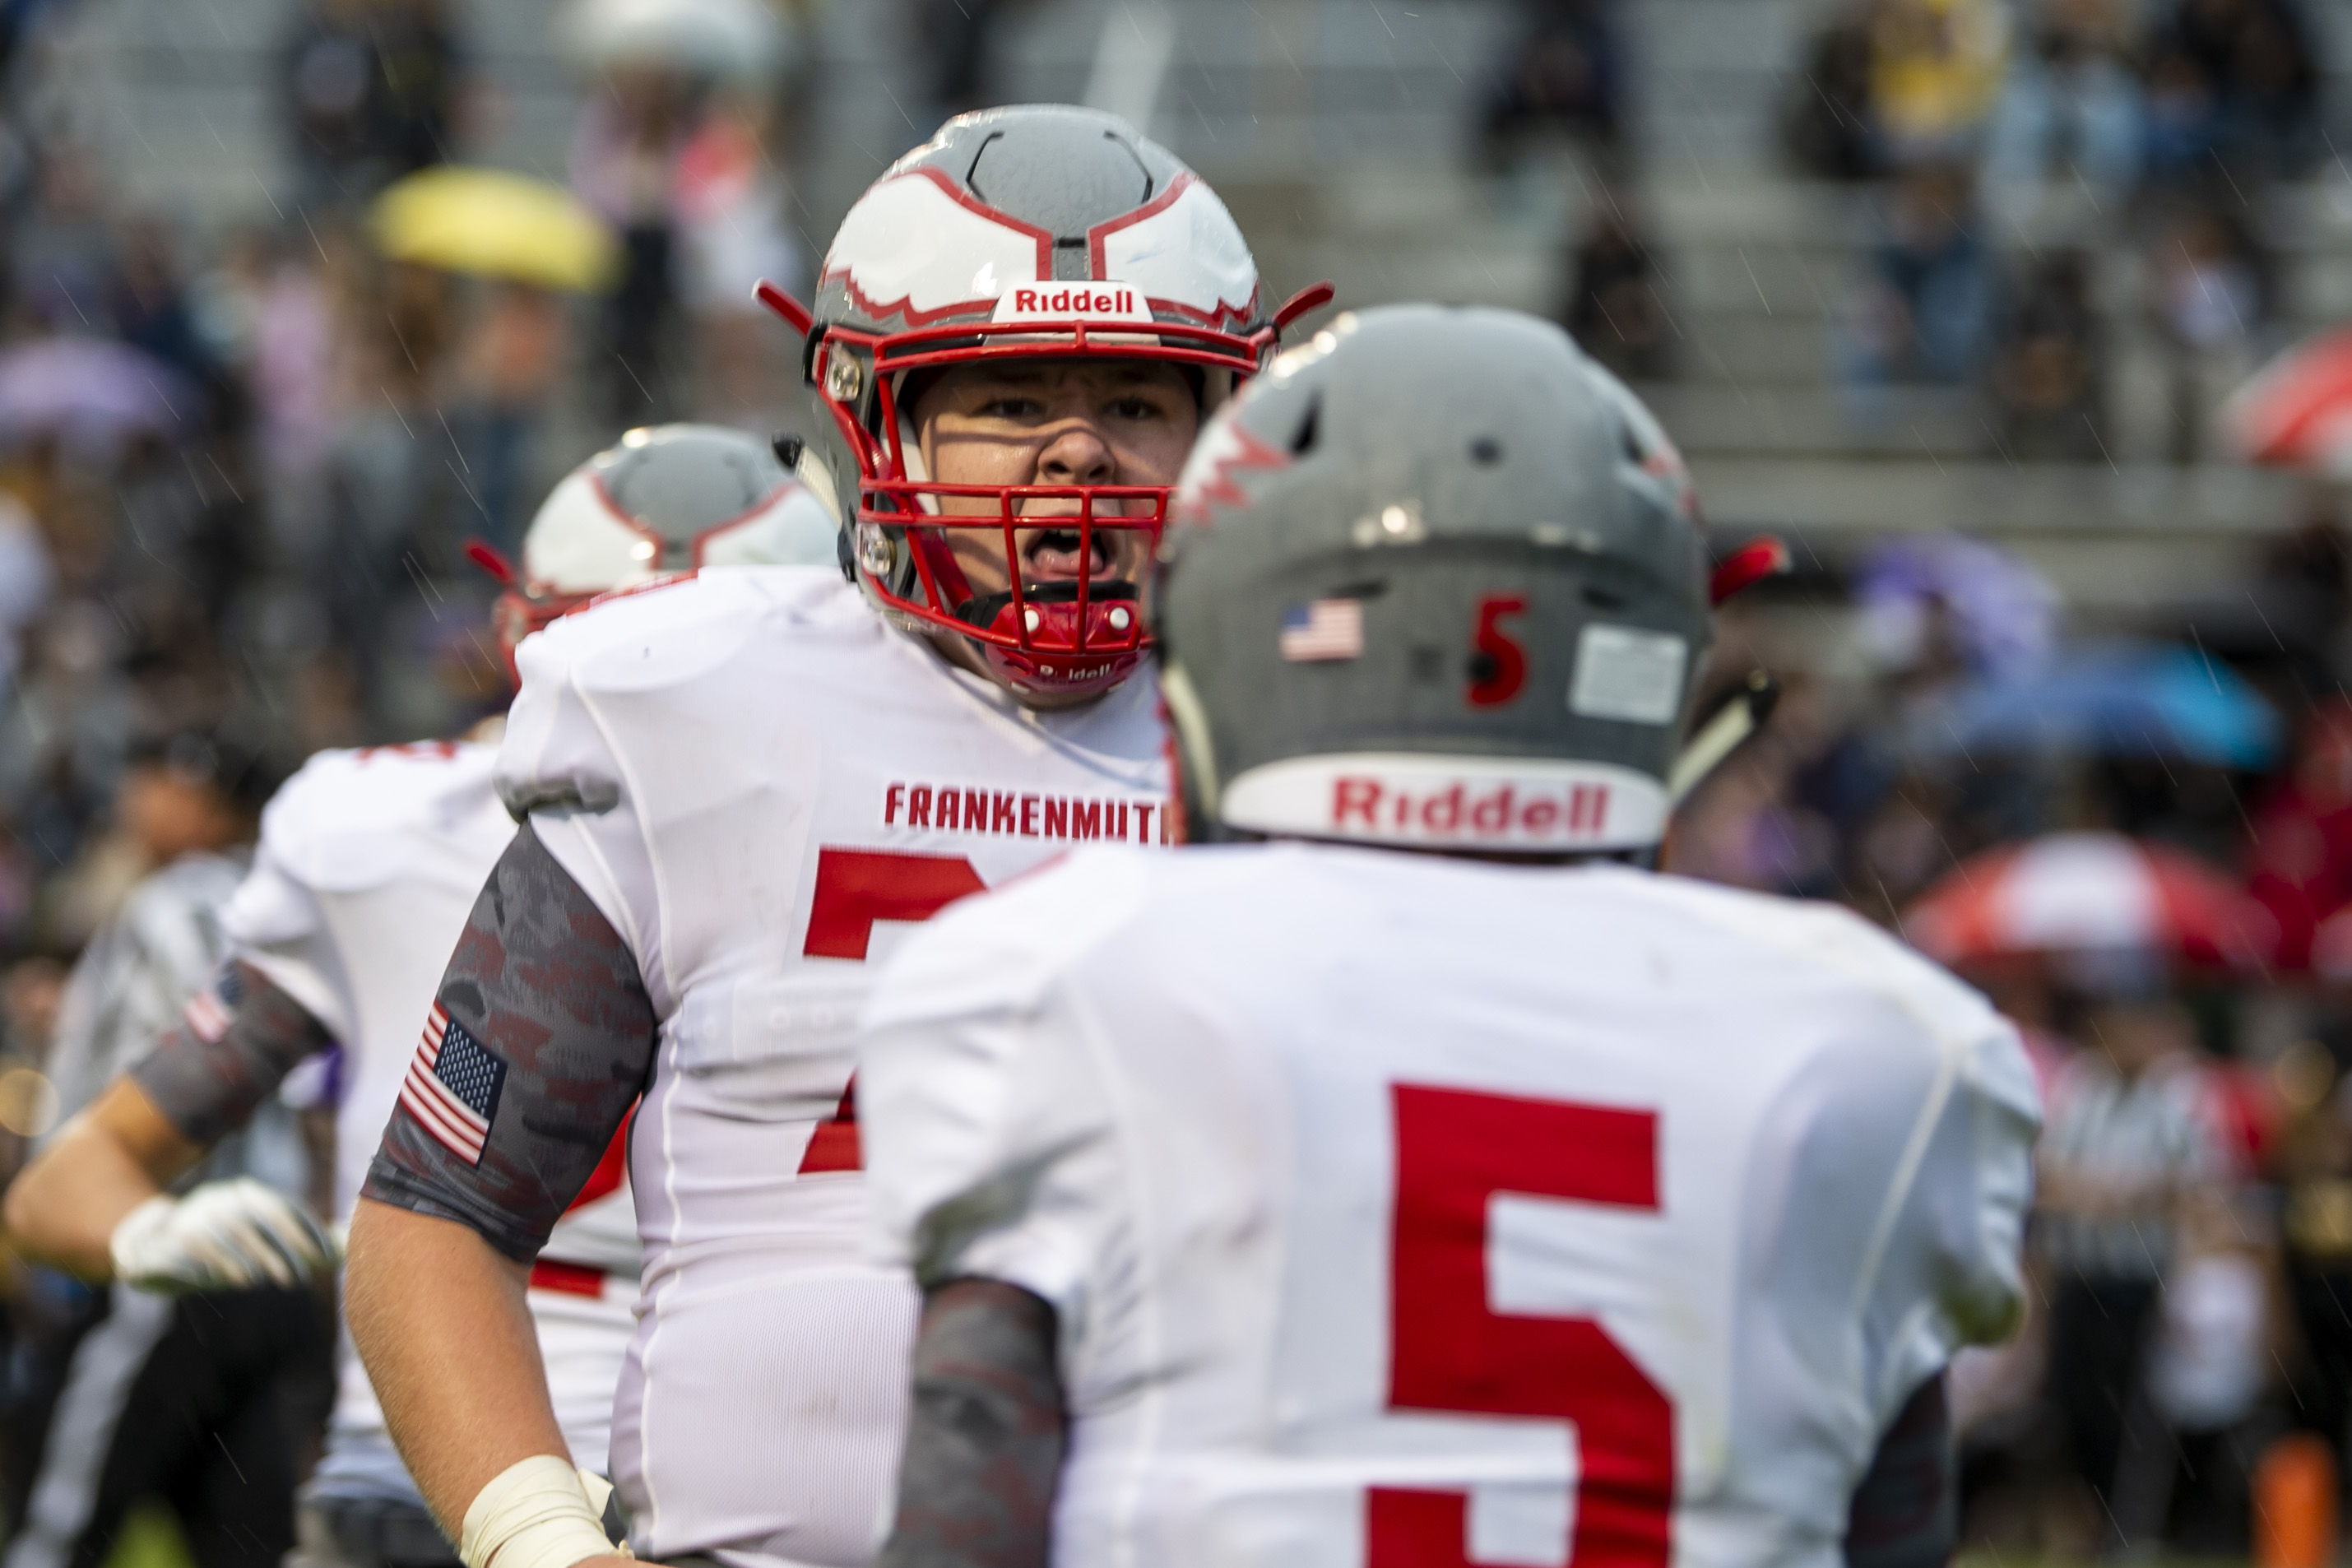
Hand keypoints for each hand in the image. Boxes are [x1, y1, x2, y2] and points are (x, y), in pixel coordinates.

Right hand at [109, 1178, 339, 1292]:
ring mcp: (188, 1217)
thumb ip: (295, 1241)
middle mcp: (217, 1200)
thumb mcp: (252, 1238)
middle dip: (275, 1250)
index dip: (303, 1232)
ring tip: (256, 1282)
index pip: (280, 1208)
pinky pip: (186, 1249)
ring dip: (241, 1258)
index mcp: (244, 1194)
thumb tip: (344, 1246)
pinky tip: (221, 1281)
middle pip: (253, 1221)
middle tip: (294, 1279)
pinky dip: (206, 1264)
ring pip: (220, 1233)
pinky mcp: (163, 1240)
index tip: (322, 1258)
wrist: (145, 1241)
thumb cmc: (216, 1244)